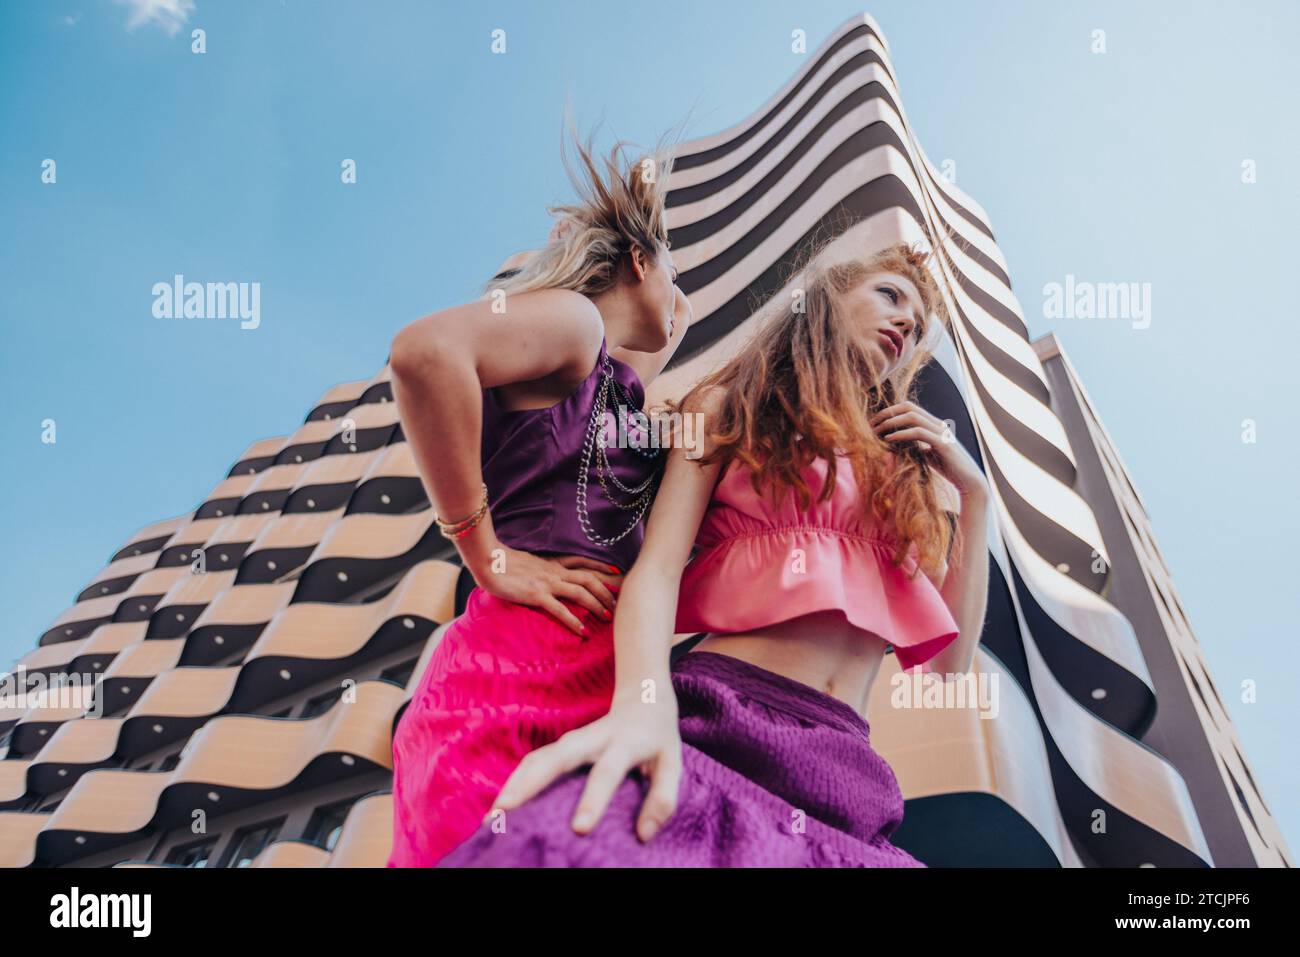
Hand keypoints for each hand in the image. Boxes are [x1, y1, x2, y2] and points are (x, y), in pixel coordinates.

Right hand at [471, 546, 621, 633]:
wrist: (488, 560)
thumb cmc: (502, 562)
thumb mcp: (526, 563)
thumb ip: (538, 569)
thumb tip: (540, 575)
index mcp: (552, 564)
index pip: (582, 562)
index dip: (600, 566)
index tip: (616, 571)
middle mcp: (554, 571)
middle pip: (589, 578)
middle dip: (606, 591)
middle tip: (617, 604)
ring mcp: (546, 582)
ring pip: (580, 592)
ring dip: (596, 604)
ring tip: (607, 618)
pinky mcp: (536, 594)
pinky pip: (559, 609)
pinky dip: (573, 621)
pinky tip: (582, 631)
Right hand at [489, 692, 682, 841]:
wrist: (642, 697)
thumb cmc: (658, 738)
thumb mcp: (673, 762)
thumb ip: (663, 798)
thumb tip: (643, 834)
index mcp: (623, 743)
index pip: (606, 771)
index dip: (594, 799)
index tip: (580, 828)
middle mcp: (591, 738)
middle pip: (555, 758)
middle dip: (529, 784)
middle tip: (505, 812)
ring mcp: (570, 739)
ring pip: (536, 758)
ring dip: (513, 784)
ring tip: (492, 817)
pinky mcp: (558, 745)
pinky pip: (531, 762)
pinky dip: (513, 782)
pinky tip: (499, 806)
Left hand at [870, 401, 989, 501]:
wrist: (969, 482)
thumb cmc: (948, 468)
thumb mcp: (926, 454)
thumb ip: (913, 446)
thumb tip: (893, 444)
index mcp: (934, 424)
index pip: (909, 407)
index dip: (890, 411)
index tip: (874, 423)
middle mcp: (938, 424)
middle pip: (908, 407)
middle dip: (887, 413)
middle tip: (870, 425)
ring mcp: (942, 432)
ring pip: (912, 417)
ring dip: (891, 422)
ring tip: (876, 432)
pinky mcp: (943, 444)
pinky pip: (919, 433)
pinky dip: (901, 434)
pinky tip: (889, 440)